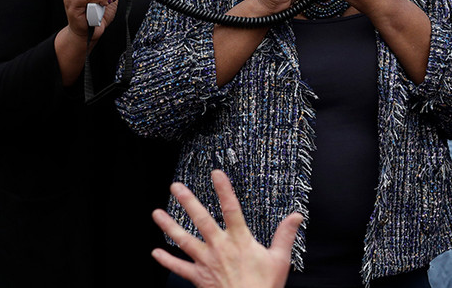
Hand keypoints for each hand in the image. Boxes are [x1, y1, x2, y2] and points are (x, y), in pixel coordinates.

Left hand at [152, 170, 300, 287]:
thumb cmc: (264, 286)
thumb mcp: (280, 259)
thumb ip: (285, 235)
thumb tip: (296, 215)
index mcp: (240, 240)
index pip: (231, 209)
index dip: (224, 190)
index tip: (216, 173)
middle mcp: (220, 247)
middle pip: (201, 220)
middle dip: (188, 201)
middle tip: (175, 187)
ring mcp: (206, 262)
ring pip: (184, 240)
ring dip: (169, 226)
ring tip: (156, 213)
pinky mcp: (199, 277)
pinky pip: (179, 268)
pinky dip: (167, 261)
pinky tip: (155, 253)